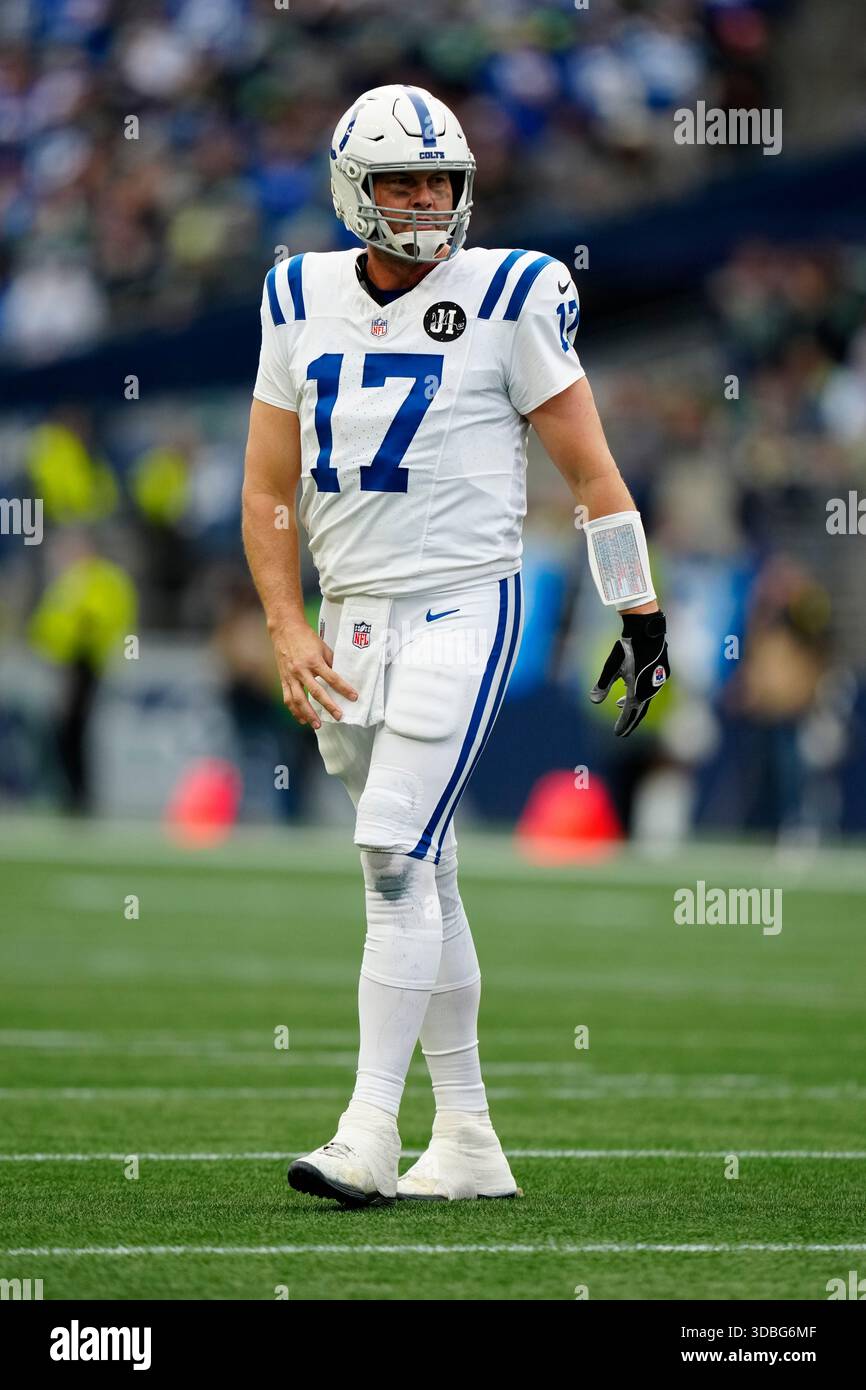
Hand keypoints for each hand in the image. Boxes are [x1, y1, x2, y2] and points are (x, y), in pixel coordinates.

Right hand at [270, 619, 357, 729]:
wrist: (285, 629)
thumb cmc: (306, 637)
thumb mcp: (323, 647)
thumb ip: (331, 662)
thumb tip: (341, 677)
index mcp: (314, 661)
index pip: (332, 678)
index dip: (344, 688)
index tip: (354, 697)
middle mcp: (301, 670)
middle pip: (316, 692)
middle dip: (328, 706)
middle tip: (338, 716)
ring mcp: (291, 676)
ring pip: (299, 699)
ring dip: (308, 714)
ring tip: (317, 725)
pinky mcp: (283, 679)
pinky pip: (288, 698)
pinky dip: (294, 710)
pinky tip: (301, 719)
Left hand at [589, 610, 669, 737]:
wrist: (648, 631)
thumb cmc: (628, 647)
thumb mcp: (612, 666)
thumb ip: (603, 684)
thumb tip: (593, 701)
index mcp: (637, 690)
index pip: (629, 714)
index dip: (623, 724)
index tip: (617, 734)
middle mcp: (650, 689)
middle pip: (640, 711)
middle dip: (630, 722)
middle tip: (623, 732)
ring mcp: (658, 681)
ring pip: (645, 699)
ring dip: (634, 706)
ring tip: (620, 706)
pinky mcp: (662, 673)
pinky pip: (650, 689)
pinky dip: (640, 694)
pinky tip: (630, 689)